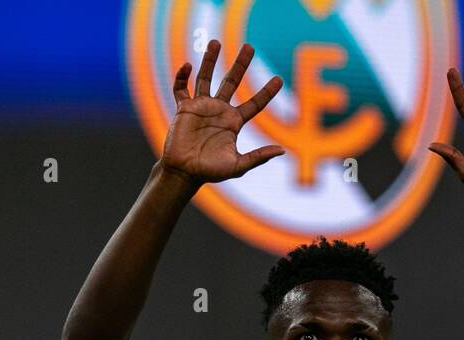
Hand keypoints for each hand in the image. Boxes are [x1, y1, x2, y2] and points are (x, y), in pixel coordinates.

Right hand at [161, 39, 284, 185]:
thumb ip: (258, 157)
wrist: (184, 172)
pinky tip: (187, 66)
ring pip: (206, 77)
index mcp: (234, 122)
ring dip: (210, 60)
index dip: (267, 92)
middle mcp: (219, 110)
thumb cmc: (210, 172)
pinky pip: (181, 88)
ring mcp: (201, 107)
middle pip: (232, 81)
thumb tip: (282, 150)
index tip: (279, 79)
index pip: (255, 103)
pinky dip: (182, 76)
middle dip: (241, 64)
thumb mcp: (237, 166)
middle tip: (249, 47)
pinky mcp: (184, 108)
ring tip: (216, 42)